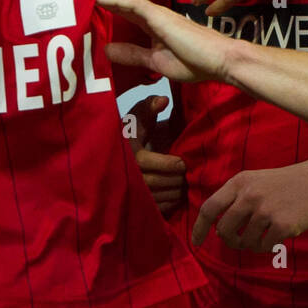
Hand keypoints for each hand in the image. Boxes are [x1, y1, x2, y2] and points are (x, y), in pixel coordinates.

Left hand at [99, 0, 234, 83]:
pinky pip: (132, 4)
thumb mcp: (155, 61)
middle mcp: (151, 14)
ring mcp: (155, 12)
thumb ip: (132, 54)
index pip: (122, 9)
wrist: (220, 62)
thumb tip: (107, 49)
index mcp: (150, 24)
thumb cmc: (194, 62)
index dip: (103, 2)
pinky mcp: (159, 15)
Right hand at [124, 95, 186, 215]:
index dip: (165, 164)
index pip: (144, 162)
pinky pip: (158, 208)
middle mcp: (125, 174)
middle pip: (154, 182)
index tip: (182, 162)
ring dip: (176, 190)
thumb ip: (149, 107)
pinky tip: (179, 192)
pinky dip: (172, 201)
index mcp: (125, 152)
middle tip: (190, 172)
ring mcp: (131, 192)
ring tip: (187, 181)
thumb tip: (164, 100)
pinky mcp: (138, 205)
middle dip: (176, 179)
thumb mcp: (137, 117)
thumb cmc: (131, 133)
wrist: (117, 155)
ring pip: (158, 197)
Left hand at [191, 153, 307, 251]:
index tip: (196, 243)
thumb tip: (217, 226)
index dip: (199, 228)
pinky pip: (265, 247)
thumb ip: (235, 197)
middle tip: (240, 240)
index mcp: (239, 182)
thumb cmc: (284, 183)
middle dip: (230, 240)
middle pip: (224, 230)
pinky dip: (269, 247)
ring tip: (265, 234)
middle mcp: (249, 195)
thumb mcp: (255, 180)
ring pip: (245, 242)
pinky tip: (277, 236)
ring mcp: (266, 210)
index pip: (209, 208)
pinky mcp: (283, 225)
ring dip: (253, 244)